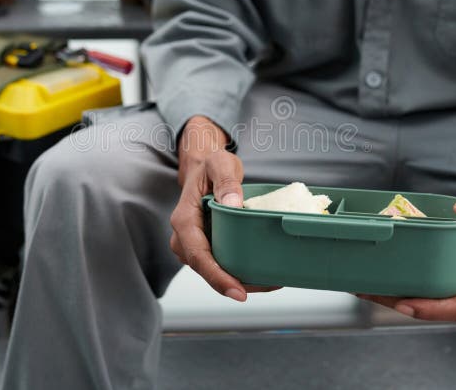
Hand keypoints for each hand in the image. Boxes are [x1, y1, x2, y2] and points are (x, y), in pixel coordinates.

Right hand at [170, 116, 278, 301]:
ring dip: (240, 280)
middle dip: (234, 284)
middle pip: (206, 270)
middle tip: (268, 286)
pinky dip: (239, 271)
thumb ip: (226, 181)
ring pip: (213, 271)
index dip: (217, 277)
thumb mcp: (220, 163)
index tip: (238, 292)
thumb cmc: (211, 165)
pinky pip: (219, 264)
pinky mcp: (206, 247)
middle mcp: (184, 238)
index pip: (198, 256)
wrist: (204, 168)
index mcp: (184, 220)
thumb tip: (232, 205)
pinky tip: (263, 272)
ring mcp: (193, 245)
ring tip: (271, 280)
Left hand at [357, 183, 455, 321]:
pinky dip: (406, 284)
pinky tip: (382, 274)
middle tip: (371, 292)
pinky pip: (431, 286)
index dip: (434, 309)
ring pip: (432, 301)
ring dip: (398, 297)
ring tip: (367, 287)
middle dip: (403, 304)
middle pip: (440, 308)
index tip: (406, 304)